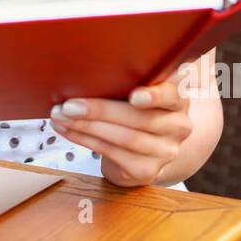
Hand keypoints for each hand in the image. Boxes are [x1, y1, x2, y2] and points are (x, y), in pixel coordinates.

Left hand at [49, 75, 194, 187]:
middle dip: (99, 111)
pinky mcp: (147, 171)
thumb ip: (129, 80)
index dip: (154, 96)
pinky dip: (86, 140)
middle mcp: (178, 126)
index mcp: (179, 100)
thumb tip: (87, 69)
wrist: (147, 150)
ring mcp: (165, 152)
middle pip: (138, 119)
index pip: (172, 95)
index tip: (134, 96)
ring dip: (86, 127)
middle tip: (69, 105)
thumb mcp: (139, 91)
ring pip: (123, 138)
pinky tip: (69, 131)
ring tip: (61, 117)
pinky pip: (113, 153)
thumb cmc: (135, 111)